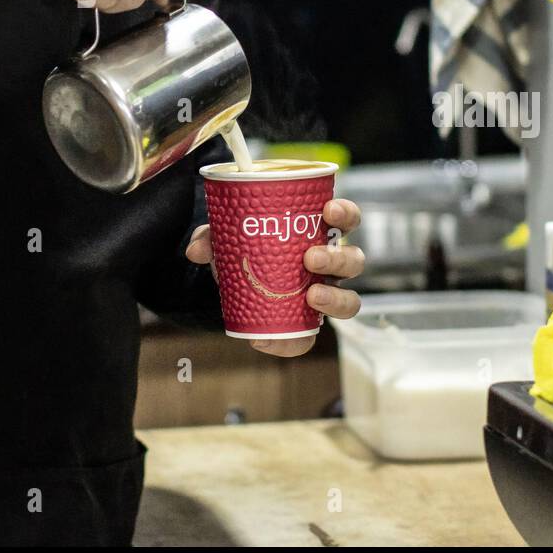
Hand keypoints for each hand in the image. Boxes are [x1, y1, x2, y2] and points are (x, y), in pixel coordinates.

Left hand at [185, 198, 365, 357]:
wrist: (236, 284)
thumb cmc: (248, 249)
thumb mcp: (228, 236)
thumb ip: (213, 237)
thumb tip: (197, 249)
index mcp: (321, 234)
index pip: (347, 220)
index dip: (346, 214)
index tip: (328, 210)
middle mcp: (332, 266)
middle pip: (355, 261)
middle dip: (337, 259)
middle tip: (310, 258)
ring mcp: (325, 297)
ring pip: (350, 302)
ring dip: (335, 299)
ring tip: (311, 297)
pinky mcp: (307, 327)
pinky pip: (308, 339)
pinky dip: (288, 343)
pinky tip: (264, 339)